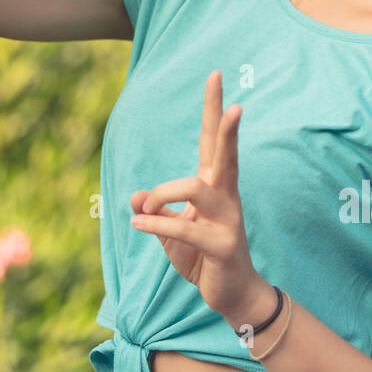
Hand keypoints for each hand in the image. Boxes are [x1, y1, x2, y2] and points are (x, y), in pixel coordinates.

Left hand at [129, 70, 266, 322]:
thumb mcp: (170, 232)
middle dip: (226, 125)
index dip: (213, 108)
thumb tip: (136, 197)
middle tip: (234, 102)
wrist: (233, 296)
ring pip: (195, 186)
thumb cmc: (202, 257)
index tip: (216, 75)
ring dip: (162, 195)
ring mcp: (228, 219)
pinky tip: (139, 225)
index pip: (212, 140)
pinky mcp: (223, 244)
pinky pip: (184, 226)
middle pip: (224, 151)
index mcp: (214, 185)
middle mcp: (225, 195)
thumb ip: (154, 211)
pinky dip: (157, 223)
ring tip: (147, 211)